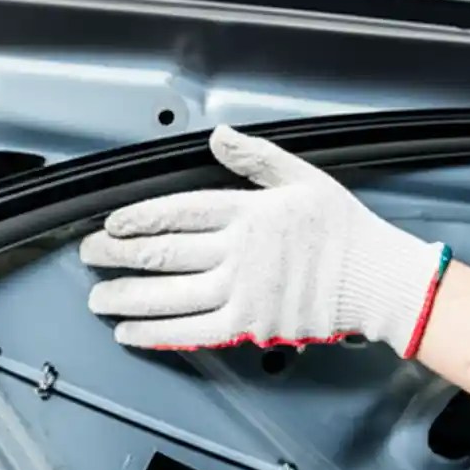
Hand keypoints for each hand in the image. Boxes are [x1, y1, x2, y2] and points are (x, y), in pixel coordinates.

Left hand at [79, 125, 449, 355]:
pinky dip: (156, 333)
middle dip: (118, 254)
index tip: (111, 221)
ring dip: (126, 297)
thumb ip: (256, 158)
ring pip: (169, 295)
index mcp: (249, 212)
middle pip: (164, 252)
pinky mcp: (250, 327)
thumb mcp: (304, 177)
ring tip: (98, 298)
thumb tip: (218, 136)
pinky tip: (129, 333)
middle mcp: (239, 251)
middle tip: (89, 254)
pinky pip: (191, 332)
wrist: (379, 281)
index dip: (139, 217)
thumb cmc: (346, 231)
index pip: (178, 211)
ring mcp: (243, 292)